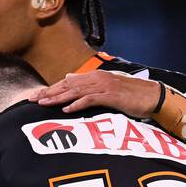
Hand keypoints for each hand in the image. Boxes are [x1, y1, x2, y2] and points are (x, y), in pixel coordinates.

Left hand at [29, 70, 161, 116]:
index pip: (68, 83)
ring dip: (59, 98)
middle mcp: (97, 79)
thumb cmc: (130, 95)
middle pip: (68, 86)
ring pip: (76, 92)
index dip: (51, 89)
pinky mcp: (111, 95)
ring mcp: (104, 86)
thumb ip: (87, 84)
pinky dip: (77, 104)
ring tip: (44, 104)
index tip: (37, 96)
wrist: (152, 97)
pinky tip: (67, 109)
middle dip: (49, 93)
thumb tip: (69, 78)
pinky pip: (91, 99)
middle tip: (33, 100)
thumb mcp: (106, 88)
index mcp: (95, 77)